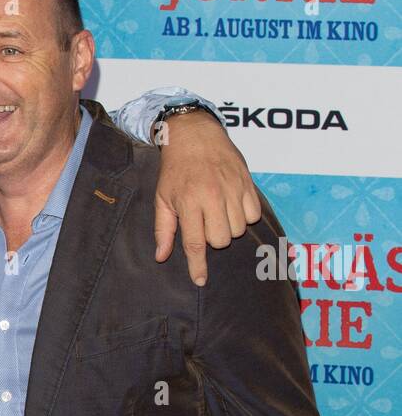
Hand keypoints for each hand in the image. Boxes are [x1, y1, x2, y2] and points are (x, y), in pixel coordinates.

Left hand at [154, 110, 260, 286]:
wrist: (194, 134)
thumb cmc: (175, 169)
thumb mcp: (162, 198)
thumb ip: (164, 229)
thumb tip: (162, 256)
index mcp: (189, 202)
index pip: (196, 243)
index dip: (198, 265)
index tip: (200, 281)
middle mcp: (212, 197)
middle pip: (221, 240)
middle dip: (212, 239)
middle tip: (204, 223)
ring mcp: (232, 189)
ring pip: (238, 230)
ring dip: (228, 228)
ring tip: (217, 212)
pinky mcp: (247, 183)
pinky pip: (253, 215)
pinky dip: (244, 217)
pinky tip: (232, 206)